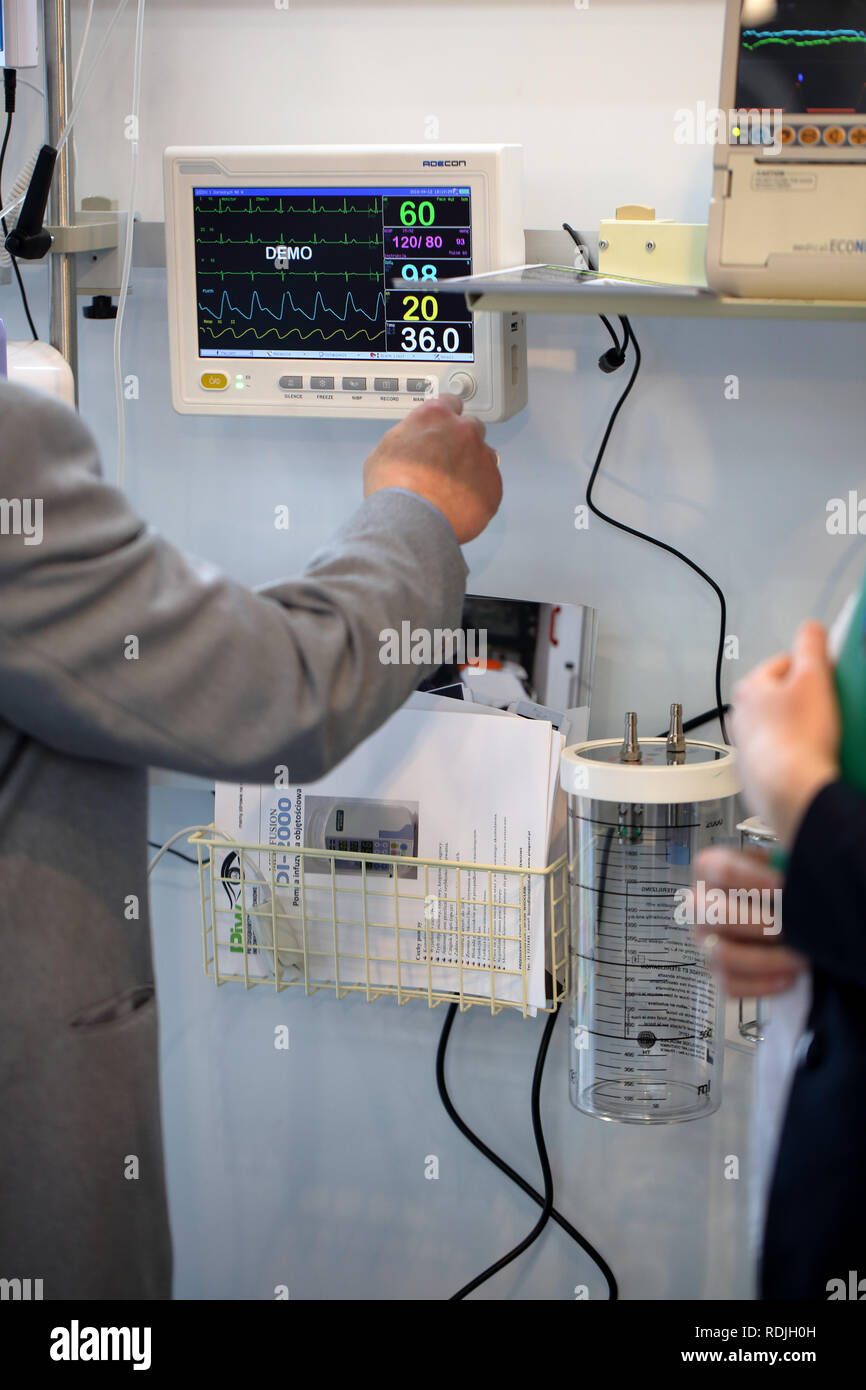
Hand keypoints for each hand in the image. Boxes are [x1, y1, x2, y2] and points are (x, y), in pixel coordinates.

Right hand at [363, 394, 501, 544]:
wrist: (411, 520)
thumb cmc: (393, 488)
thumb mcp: (383, 452)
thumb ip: (405, 441)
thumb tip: (408, 449)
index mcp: (436, 417)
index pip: (449, 403)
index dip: (445, 417)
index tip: (444, 426)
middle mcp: (464, 432)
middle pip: (471, 428)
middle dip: (461, 442)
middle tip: (445, 462)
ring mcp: (482, 458)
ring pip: (484, 456)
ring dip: (471, 467)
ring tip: (451, 488)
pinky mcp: (494, 486)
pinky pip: (490, 485)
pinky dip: (478, 492)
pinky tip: (459, 503)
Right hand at [693, 848, 806, 996]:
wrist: (790, 916)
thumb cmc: (784, 883)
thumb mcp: (782, 856)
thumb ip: (782, 843)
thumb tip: (784, 842)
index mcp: (710, 869)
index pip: (718, 870)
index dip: (754, 881)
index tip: (786, 887)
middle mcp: (701, 905)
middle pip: (715, 915)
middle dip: (762, 925)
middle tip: (792, 928)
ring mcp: (706, 940)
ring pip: (723, 955)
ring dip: (767, 959)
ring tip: (800, 957)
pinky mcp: (718, 972)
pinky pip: (730, 985)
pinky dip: (762, 984)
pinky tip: (788, 977)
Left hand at [730, 620, 839, 846]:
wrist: (792, 791)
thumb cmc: (799, 737)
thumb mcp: (813, 679)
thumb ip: (811, 647)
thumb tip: (810, 628)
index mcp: (749, 690)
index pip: (782, 664)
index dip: (809, 667)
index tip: (826, 675)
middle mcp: (739, 719)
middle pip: (777, 698)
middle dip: (802, 700)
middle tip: (827, 706)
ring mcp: (746, 749)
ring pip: (776, 728)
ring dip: (797, 729)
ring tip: (821, 735)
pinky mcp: (755, 776)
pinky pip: (778, 756)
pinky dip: (793, 755)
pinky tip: (811, 759)